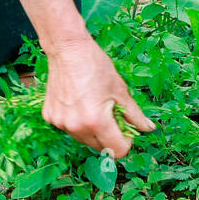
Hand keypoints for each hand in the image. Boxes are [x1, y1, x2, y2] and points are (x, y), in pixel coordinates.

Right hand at [42, 31, 156, 158]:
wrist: (67, 48)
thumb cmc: (95, 65)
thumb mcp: (120, 90)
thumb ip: (135, 115)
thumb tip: (149, 129)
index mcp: (96, 121)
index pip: (118, 151)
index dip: (126, 141)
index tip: (126, 128)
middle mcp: (76, 127)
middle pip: (100, 148)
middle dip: (109, 136)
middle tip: (110, 114)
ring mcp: (60, 123)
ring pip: (83, 139)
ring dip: (92, 130)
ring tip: (92, 106)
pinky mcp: (50, 117)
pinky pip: (69, 129)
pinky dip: (76, 122)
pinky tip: (77, 103)